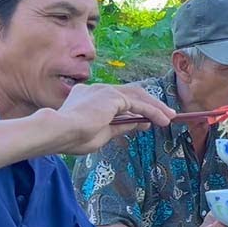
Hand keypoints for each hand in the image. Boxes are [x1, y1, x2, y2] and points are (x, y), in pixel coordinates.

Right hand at [51, 83, 174, 154]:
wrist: (58, 132)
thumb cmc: (72, 137)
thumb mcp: (102, 133)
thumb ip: (121, 126)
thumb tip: (139, 124)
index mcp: (88, 96)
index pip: (117, 100)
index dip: (135, 109)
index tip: (147, 120)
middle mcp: (97, 89)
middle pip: (131, 94)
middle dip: (150, 105)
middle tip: (165, 115)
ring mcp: (105, 90)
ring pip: (137, 97)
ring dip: (155, 107)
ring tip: (169, 118)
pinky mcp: (113, 97)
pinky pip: (138, 105)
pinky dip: (153, 112)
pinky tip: (163, 120)